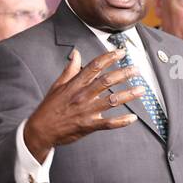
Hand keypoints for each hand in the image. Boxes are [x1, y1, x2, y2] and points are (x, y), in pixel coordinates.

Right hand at [21, 47, 143, 159]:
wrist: (41, 130)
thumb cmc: (50, 107)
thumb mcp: (57, 86)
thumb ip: (69, 70)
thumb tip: (76, 53)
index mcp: (75, 84)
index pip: (94, 66)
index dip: (109, 57)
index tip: (121, 52)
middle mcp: (82, 96)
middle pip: (107, 81)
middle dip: (124, 73)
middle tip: (137, 69)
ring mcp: (87, 111)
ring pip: (112, 100)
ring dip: (128, 94)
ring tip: (142, 90)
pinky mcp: (89, 125)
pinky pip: (109, 123)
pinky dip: (122, 121)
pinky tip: (133, 118)